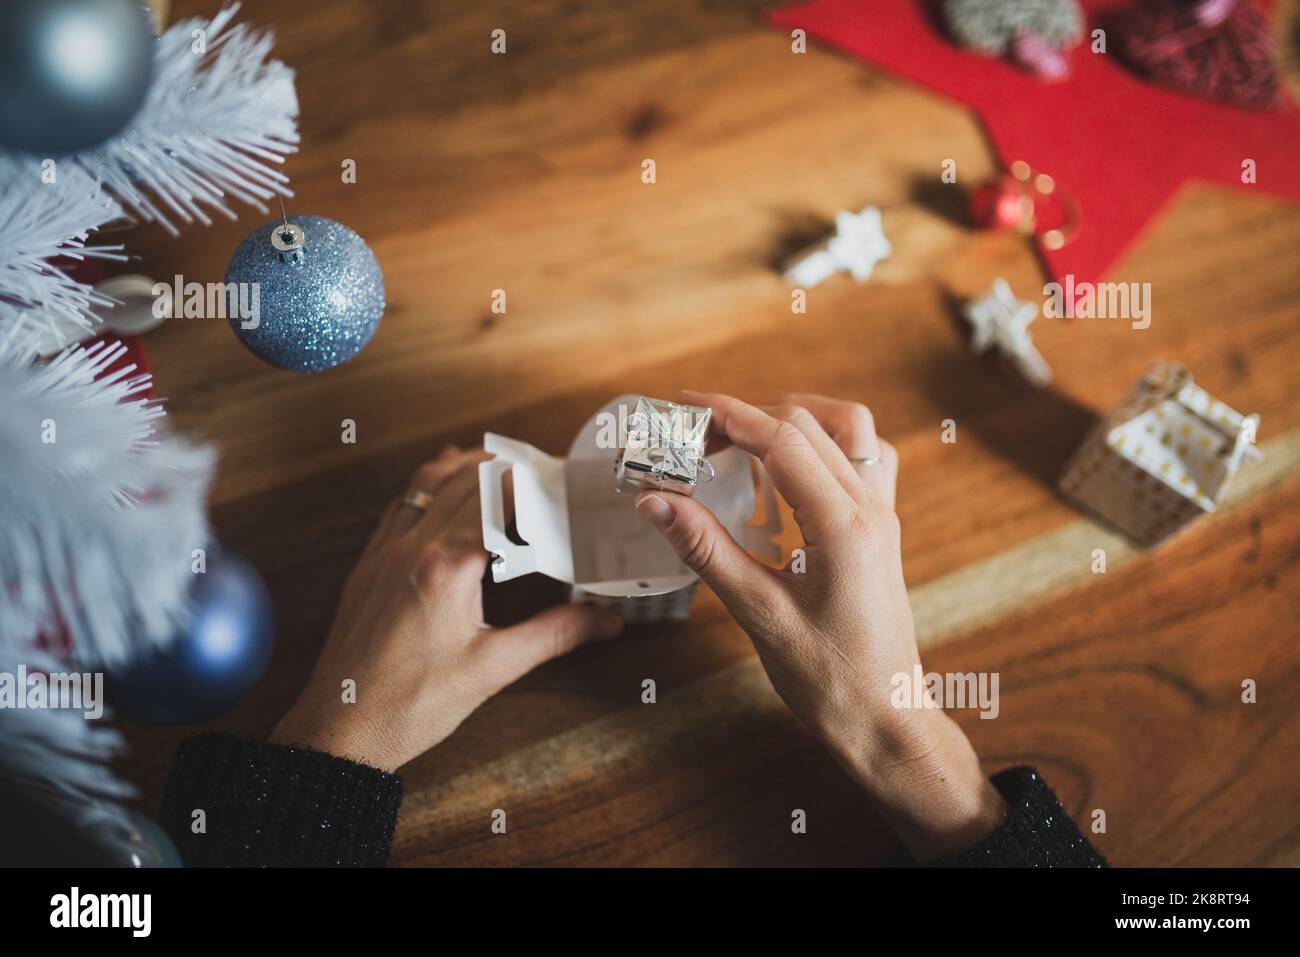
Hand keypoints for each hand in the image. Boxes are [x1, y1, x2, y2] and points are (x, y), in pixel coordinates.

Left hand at [271, 447, 624, 771]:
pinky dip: (430, 485)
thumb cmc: (410, 705)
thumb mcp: (492, 669)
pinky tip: (446, 488)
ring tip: (503, 463)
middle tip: (547, 470)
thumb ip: (554, 635)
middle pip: (467, 478)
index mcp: (446, 564)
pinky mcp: (368, 566)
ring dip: (468, 465)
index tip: (567, 477)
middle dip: (510, 467)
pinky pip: (401, 505)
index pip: (500, 498)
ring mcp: (384, 552)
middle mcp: (411, 546)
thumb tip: (606, 620)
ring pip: (428, 481)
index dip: (537, 481)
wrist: (337, 730)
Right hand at [634, 391, 1005, 859]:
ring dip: (794, 419)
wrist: (886, 720)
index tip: (685, 407)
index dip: (731, 415)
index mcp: (845, 528)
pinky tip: (788, 468)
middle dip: (749, 416)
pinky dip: (824, 444)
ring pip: (848, 429)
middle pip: (811, 425)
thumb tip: (656, 501)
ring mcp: (883, 515)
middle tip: (696, 435)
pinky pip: (864, 458)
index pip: (784, 441)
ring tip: (742, 437)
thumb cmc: (830, 681)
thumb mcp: (759, 615)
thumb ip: (707, 550)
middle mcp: (872, 509)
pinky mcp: (882, 528)